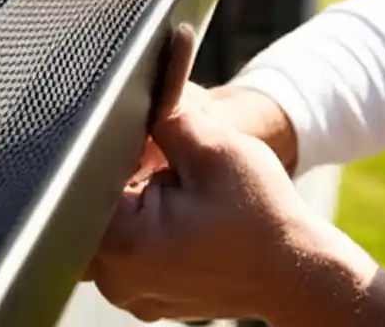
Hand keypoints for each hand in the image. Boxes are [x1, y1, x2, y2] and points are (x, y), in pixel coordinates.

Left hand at [86, 26, 319, 322]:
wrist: (299, 271)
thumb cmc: (263, 216)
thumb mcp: (216, 146)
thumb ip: (165, 114)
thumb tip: (141, 88)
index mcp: (123, 242)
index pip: (86, 176)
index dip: (111, 148)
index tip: (148, 146)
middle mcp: (116, 277)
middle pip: (92, 205)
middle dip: (125, 176)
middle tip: (170, 172)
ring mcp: (129, 293)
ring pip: (110, 229)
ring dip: (136, 204)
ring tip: (179, 196)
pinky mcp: (145, 296)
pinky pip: (130, 252)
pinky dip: (150, 229)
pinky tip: (184, 220)